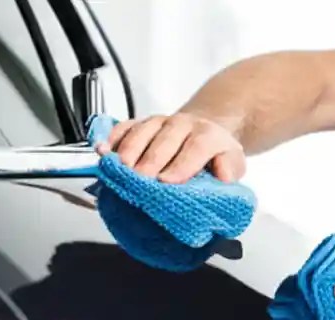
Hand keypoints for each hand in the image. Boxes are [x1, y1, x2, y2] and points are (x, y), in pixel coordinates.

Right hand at [97, 112, 246, 183]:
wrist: (201, 130)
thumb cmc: (213, 154)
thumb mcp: (232, 162)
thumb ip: (230, 169)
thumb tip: (224, 176)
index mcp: (206, 135)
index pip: (194, 148)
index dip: (180, 165)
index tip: (166, 182)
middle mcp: (181, 125)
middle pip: (164, 141)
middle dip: (150, 162)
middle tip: (139, 181)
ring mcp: (158, 122)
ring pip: (141, 132)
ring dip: (128, 151)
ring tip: (119, 169)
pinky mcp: (140, 124)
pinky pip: (124, 127)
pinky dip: (111, 139)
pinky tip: (102, 151)